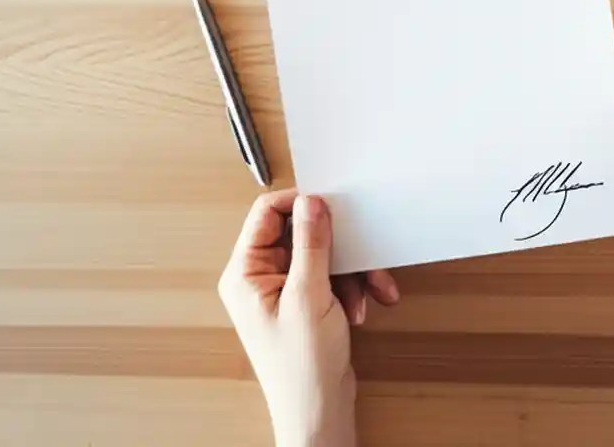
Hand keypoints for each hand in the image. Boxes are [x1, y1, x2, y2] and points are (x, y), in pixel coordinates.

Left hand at [218, 189, 399, 446]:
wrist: (318, 411)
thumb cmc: (301, 368)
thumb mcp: (309, 297)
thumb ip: (311, 245)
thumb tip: (312, 202)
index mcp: (245, 273)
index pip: (267, 214)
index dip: (301, 204)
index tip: (333, 205)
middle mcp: (261, 278)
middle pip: (301, 234)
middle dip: (338, 247)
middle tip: (360, 253)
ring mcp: (285, 291)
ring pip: (324, 256)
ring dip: (352, 271)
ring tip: (368, 292)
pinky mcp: (307, 303)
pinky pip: (334, 277)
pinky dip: (354, 288)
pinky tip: (364, 307)